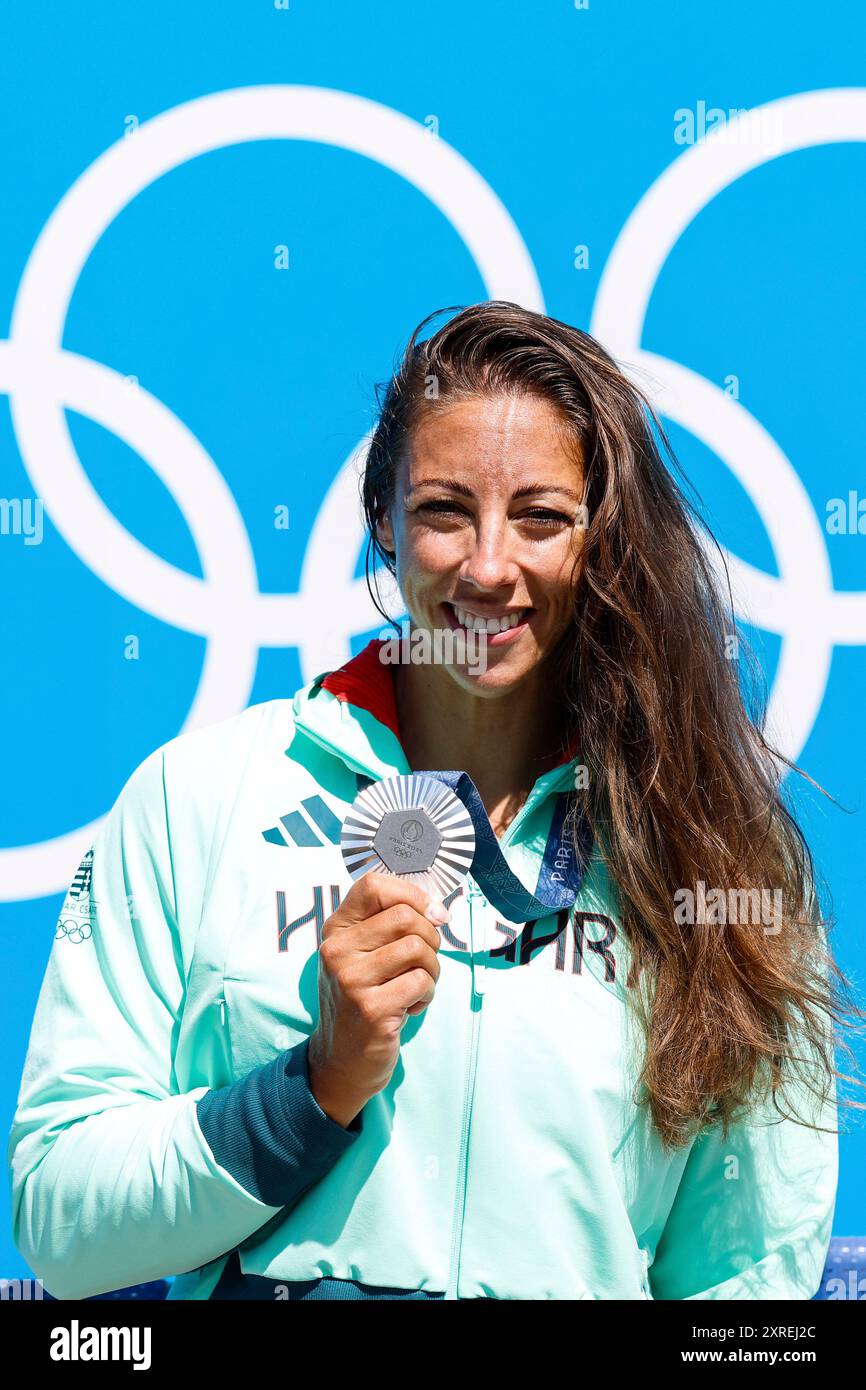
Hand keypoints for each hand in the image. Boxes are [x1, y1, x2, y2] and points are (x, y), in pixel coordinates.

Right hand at [307, 873, 448, 1127]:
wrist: (341, 1061)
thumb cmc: (363, 1000)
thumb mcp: (362, 956)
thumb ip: (389, 926)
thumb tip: (438, 909)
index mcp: (335, 930)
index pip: (373, 885)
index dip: (412, 895)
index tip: (431, 915)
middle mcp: (336, 950)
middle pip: (405, 917)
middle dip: (430, 939)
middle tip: (423, 963)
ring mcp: (351, 979)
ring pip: (418, 948)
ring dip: (431, 969)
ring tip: (416, 987)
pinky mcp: (371, 1009)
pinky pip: (422, 982)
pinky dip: (426, 995)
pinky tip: (409, 1008)